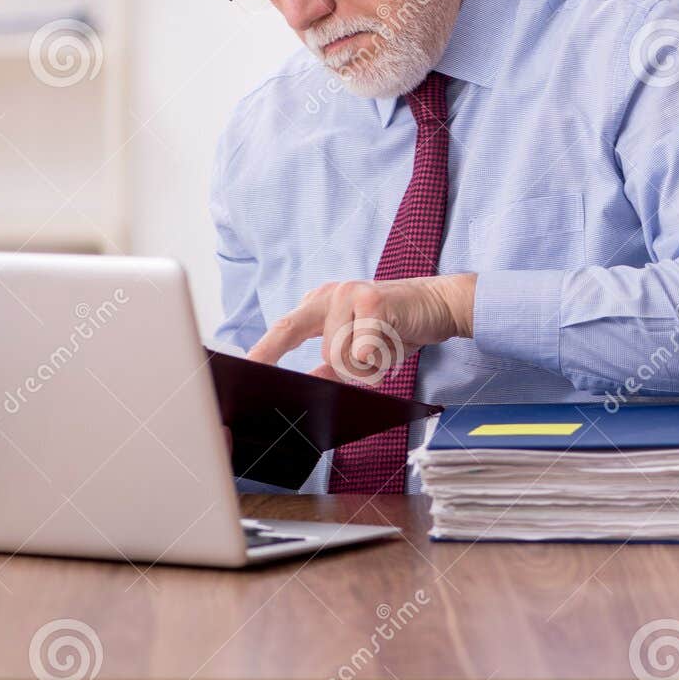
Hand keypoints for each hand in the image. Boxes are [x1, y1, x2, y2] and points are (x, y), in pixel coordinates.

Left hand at [245, 274, 477, 384]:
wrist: (438, 304)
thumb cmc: (395, 328)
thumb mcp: (359, 351)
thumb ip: (331, 366)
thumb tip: (306, 386)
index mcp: (320, 306)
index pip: (283, 329)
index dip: (261, 350)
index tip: (241, 369)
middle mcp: (329, 295)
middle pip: (306, 338)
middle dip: (331, 360)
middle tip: (352, 359)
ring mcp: (349, 293)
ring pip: (339, 354)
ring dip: (365, 365)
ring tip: (385, 349)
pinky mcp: (372, 299)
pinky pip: (362, 346)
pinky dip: (376, 356)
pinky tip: (388, 345)